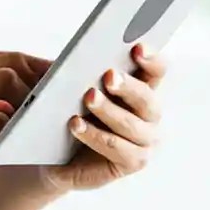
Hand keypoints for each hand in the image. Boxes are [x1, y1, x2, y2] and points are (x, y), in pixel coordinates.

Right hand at [0, 50, 50, 201]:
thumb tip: (11, 88)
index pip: (4, 55)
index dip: (34, 66)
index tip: (52, 81)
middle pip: (11, 60)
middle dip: (40, 77)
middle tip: (56, 97)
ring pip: (8, 79)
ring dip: (28, 98)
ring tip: (34, 118)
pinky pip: (2, 117)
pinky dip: (15, 126)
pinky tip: (15, 139)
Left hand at [39, 43, 167, 192]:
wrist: (53, 151)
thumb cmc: (68, 110)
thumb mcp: (72, 84)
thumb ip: (81, 69)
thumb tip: (79, 56)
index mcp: (140, 87)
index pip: (156, 70)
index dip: (151, 59)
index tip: (137, 48)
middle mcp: (149, 114)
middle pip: (147, 98)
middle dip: (128, 86)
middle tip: (108, 76)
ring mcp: (144, 140)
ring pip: (132, 125)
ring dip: (109, 111)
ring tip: (88, 98)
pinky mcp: (132, 161)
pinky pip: (118, 148)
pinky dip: (96, 135)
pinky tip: (76, 124)